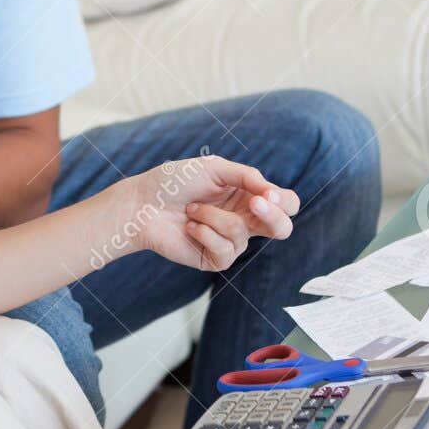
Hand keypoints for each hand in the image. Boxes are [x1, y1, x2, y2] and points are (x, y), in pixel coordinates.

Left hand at [121, 156, 299, 271]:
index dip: (283, 202)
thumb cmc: (175, 182)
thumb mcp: (214, 168)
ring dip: (214, 216)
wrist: (143, 203)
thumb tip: (272, 194)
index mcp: (249, 196)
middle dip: (273, 216)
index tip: (263, 196)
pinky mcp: (215, 259)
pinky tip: (190, 226)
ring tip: (191, 209)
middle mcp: (244, 220)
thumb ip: (248, 177)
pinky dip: (205, 234)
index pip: (286, 203)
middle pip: (282, 228)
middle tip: (254, 204)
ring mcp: (231, 241)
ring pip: (243, 234)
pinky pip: (226, 251)